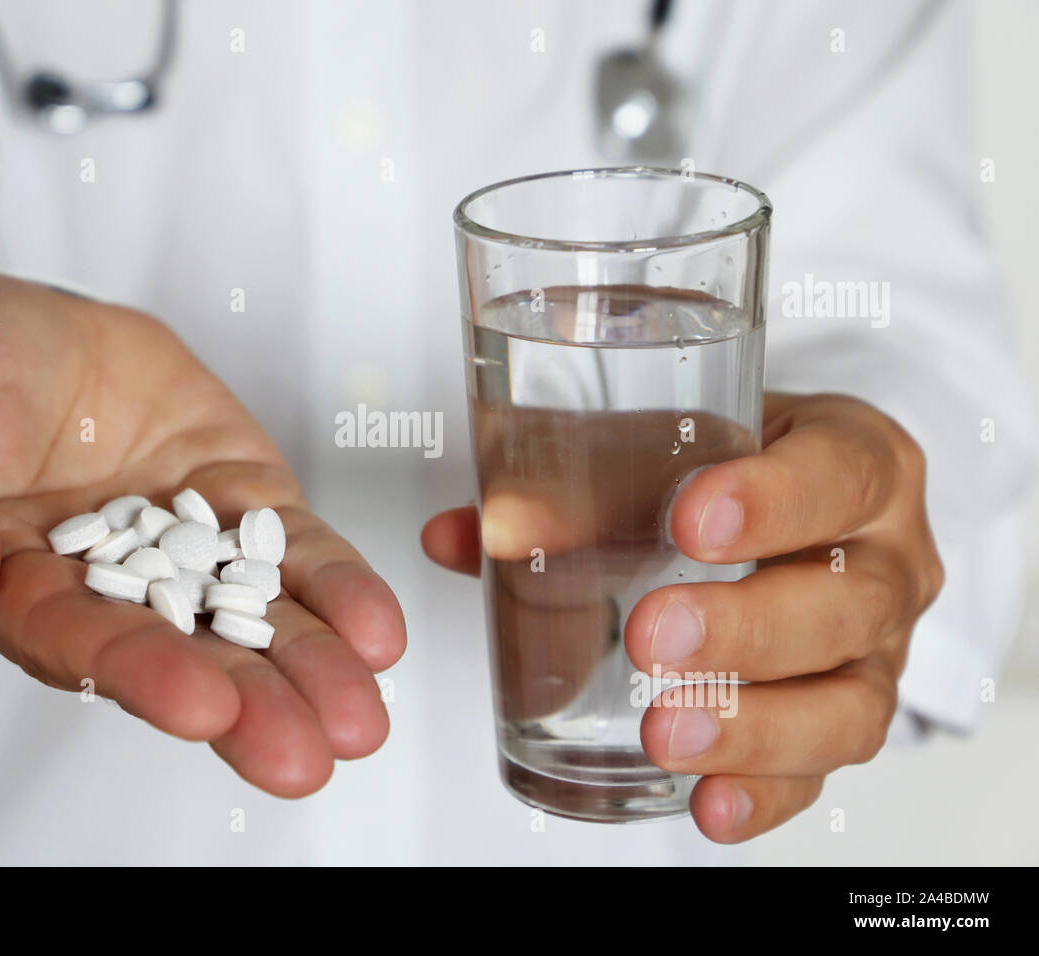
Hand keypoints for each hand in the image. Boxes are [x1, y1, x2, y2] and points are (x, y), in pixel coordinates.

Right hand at [0, 272, 405, 796]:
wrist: (24, 320)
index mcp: (11, 581)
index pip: (72, 638)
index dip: (135, 670)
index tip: (199, 704)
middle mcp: (106, 585)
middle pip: (178, 656)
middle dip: (244, 707)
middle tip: (303, 756)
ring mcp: (184, 546)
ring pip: (251, 620)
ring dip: (307, 670)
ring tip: (358, 720)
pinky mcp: (240, 500)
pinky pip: (294, 551)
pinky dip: (336, 590)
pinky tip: (375, 632)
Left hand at [422, 392, 942, 840]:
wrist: (783, 506)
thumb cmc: (727, 468)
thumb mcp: (667, 448)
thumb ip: (578, 482)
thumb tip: (481, 530)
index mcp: (854, 463)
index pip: (839, 474)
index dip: (775, 500)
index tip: (692, 520)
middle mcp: (883, 559)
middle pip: (846, 604)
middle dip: (746, 629)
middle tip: (653, 636)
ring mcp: (876, 650)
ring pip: (851, 703)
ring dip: (754, 728)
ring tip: (667, 732)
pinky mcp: (847, 716)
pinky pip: (822, 770)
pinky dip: (763, 792)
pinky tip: (708, 805)